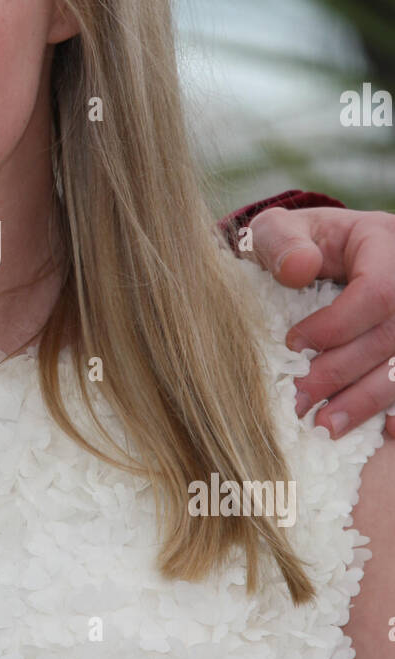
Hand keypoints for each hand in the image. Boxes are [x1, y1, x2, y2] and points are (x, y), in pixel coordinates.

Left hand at [240, 206, 394, 439]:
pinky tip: (379, 430)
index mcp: (383, 241)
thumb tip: (297, 269)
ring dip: (368, 400)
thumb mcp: (276, 228)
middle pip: (393, 335)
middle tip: (299, 402)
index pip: (378, 291)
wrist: (319, 251)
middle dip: (343, 373)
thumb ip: (278, 241)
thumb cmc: (296, 244)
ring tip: (327, 425)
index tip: (292, 345)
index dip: (336, 326)